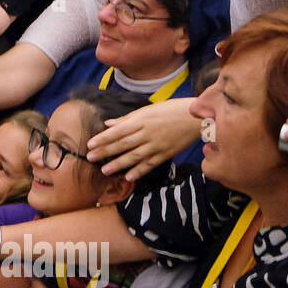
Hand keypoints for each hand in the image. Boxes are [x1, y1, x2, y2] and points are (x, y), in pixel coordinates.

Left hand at [86, 97, 200, 180]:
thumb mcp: (148, 110)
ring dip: (119, 164)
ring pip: (134, 156)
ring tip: (105, 170)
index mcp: (142, 120)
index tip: (90, 145)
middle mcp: (147, 133)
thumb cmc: (171, 110)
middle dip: (105, 152)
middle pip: (123, 144)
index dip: (103, 138)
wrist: (197, 118)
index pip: (118, 131)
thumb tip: (108, 124)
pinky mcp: (166, 154)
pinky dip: (139, 171)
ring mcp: (157, 145)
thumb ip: (127, 119)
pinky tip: (129, 177)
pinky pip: (150, 164)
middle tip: (90, 158)